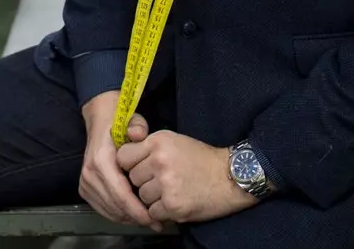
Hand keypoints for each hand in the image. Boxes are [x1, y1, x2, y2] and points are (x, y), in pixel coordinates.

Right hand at [80, 93, 158, 230]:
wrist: (100, 121)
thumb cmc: (119, 123)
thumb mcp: (133, 120)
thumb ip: (138, 126)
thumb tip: (138, 134)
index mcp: (100, 160)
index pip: (120, 195)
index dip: (137, 210)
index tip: (153, 219)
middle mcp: (89, 174)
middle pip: (115, 206)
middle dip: (135, 218)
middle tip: (156, 223)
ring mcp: (85, 182)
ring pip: (109, 210)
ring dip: (128, 219)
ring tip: (148, 221)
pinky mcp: (84, 188)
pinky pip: (102, 209)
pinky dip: (118, 215)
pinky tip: (133, 215)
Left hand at [118, 130, 256, 225]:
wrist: (230, 176)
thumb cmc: (202, 159)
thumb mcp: (174, 141)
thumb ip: (149, 148)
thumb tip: (124, 159)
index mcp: (158, 142)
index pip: (123, 157)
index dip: (130, 165)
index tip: (140, 169)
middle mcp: (159, 161)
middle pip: (132, 179)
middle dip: (143, 183)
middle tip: (161, 182)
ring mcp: (166, 184)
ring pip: (141, 197)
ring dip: (152, 199)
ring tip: (171, 192)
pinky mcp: (173, 205)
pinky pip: (152, 212)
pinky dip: (162, 212)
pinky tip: (175, 202)